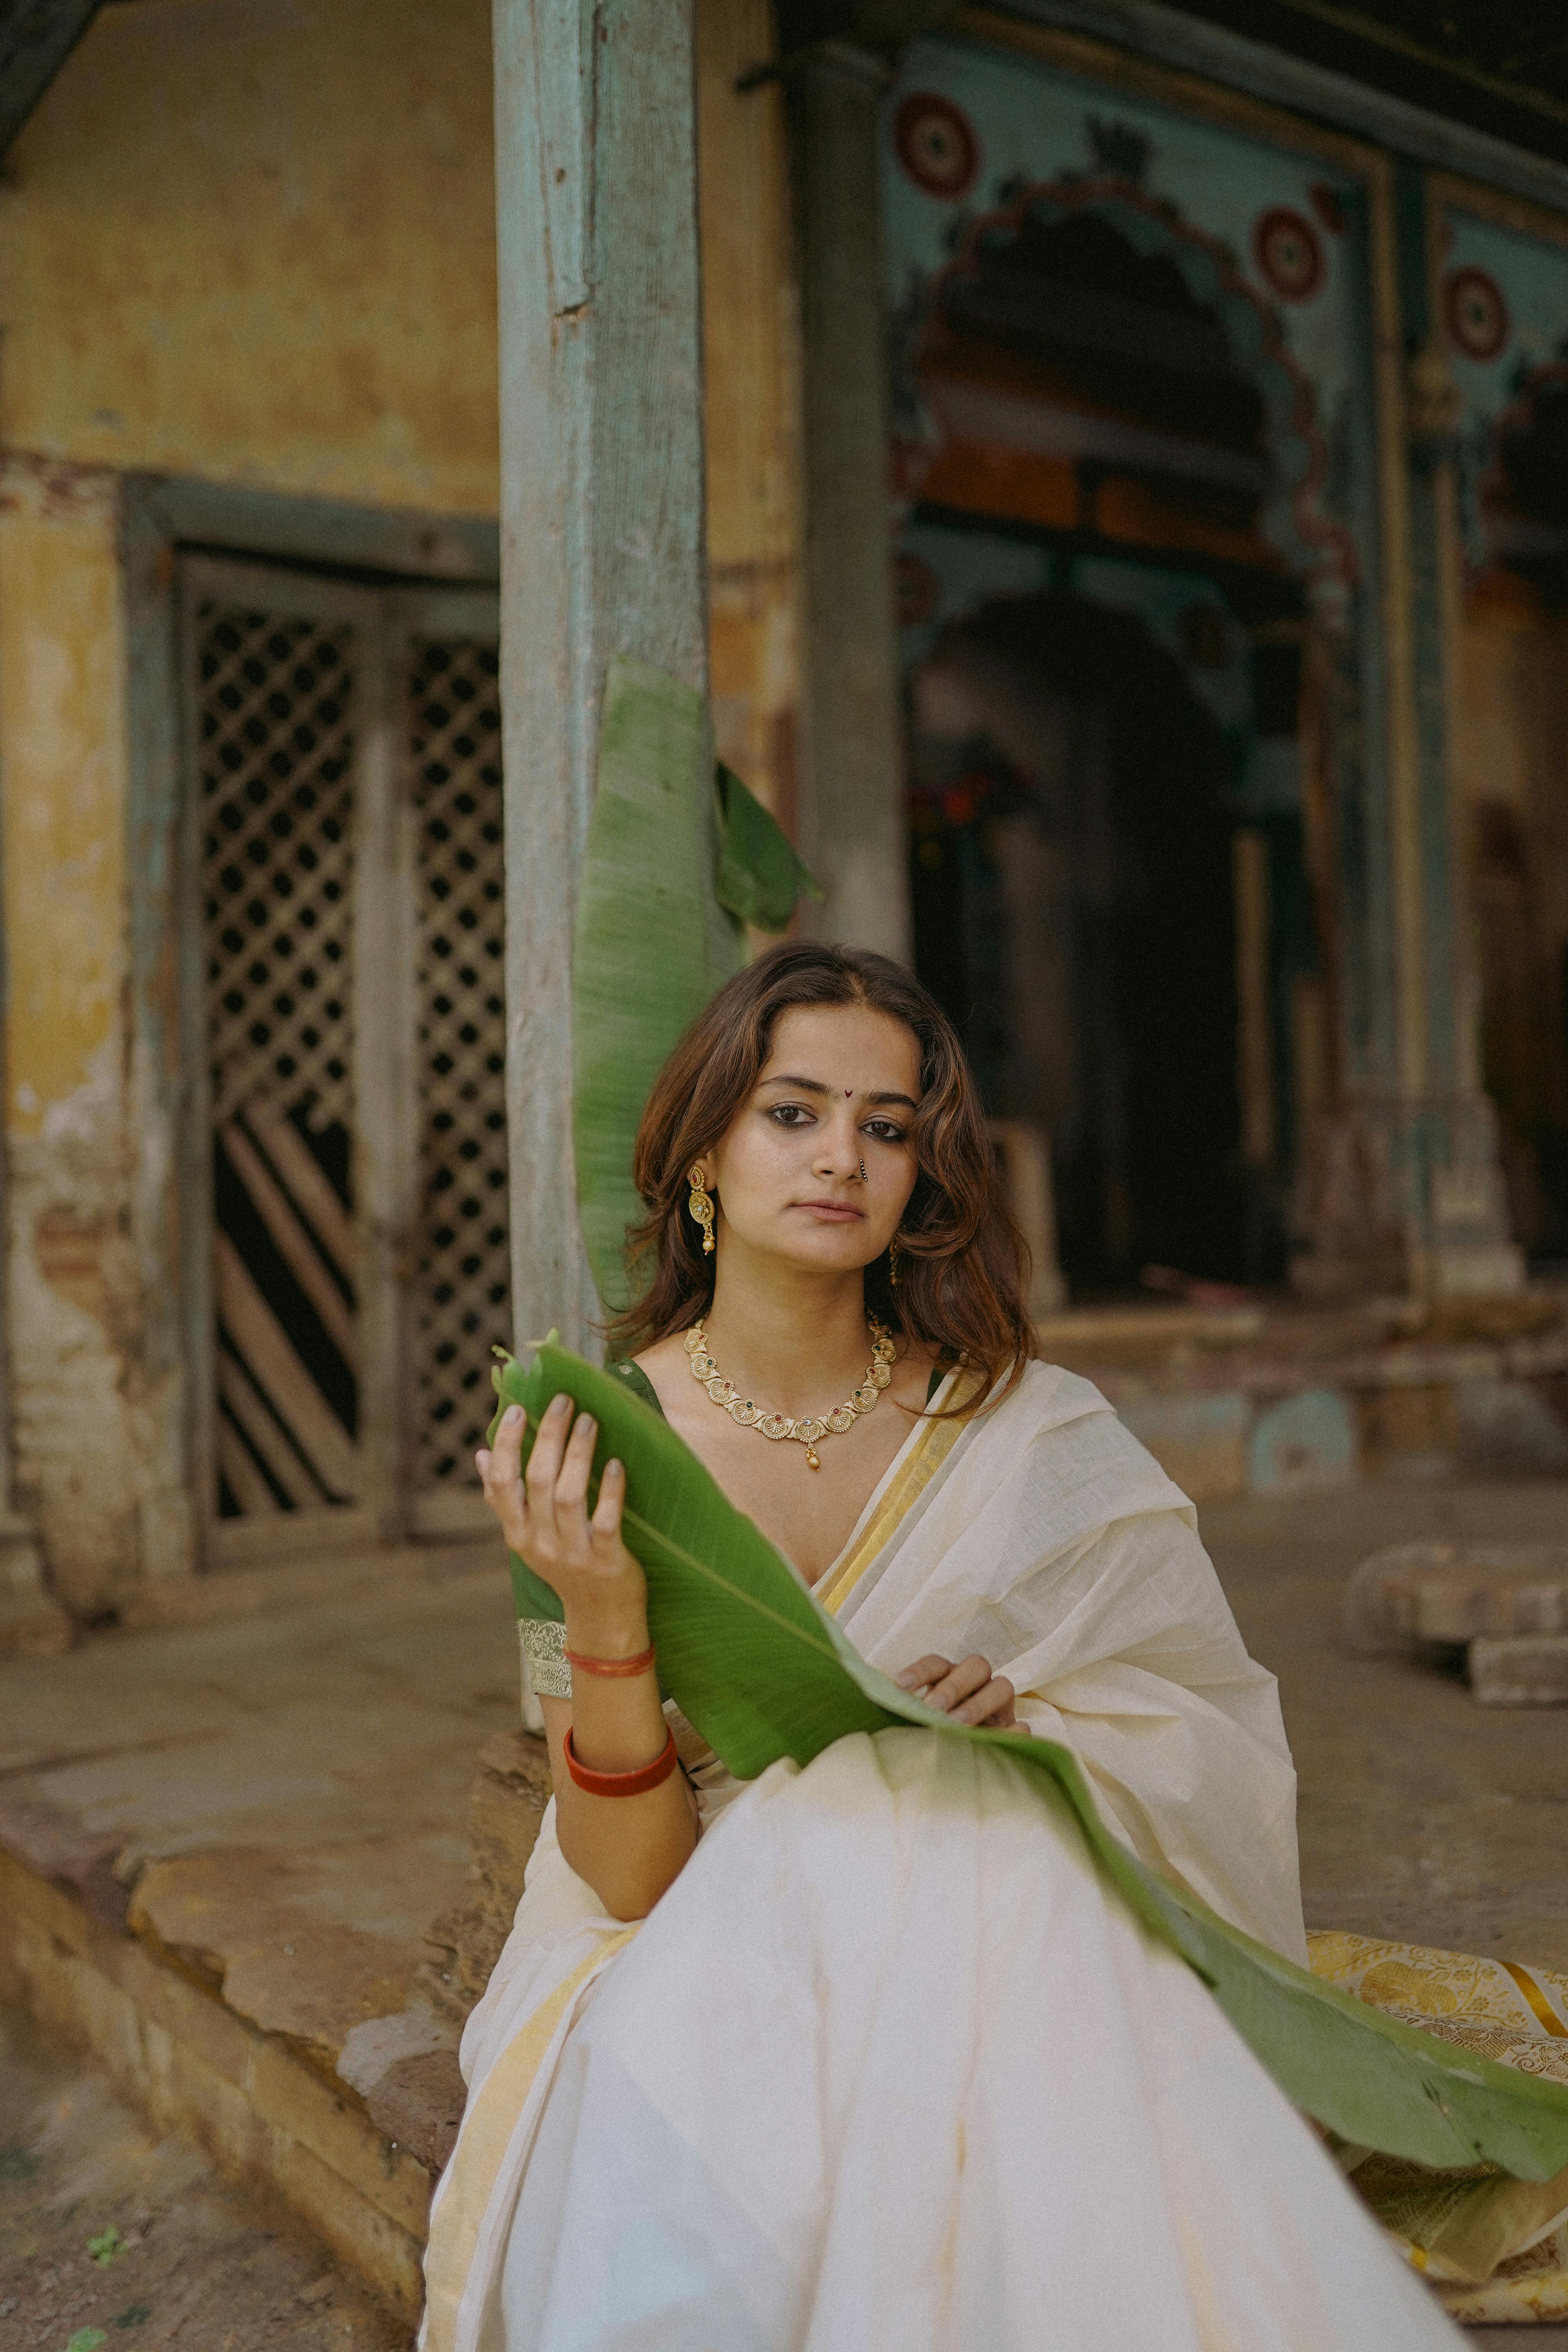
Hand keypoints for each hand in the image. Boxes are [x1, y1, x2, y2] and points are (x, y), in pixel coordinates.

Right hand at [477, 1395, 648, 1646]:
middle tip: (564, 1401)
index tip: (519, 1408)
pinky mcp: (606, 1562)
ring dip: (578, 1453)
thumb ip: (505, 1498)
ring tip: (589, 1421)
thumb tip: (481, 1454)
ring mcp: (573, 1554)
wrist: (601, 1617)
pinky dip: (610, 1491)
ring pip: (568, 1496)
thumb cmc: (565, 1566)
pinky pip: (606, 1521)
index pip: (502, 1483)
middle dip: (549, 1436)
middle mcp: (540, 1543)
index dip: (507, 1444)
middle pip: (537, 1480)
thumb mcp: (528, 1537)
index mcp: (517, 1534)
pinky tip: (617, 1464)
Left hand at [894, 1653, 1018, 1728]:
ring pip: (1001, 1686)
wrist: (969, 1764)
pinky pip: (1022, 1726)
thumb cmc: (936, 1737)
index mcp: (951, 1678)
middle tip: (933, 1708)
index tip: (900, 1685)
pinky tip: (998, 1740)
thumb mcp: (921, 1724)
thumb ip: (912, 1714)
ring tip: (958, 1724)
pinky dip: (1014, 1732)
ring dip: (979, 1703)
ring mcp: (1000, 1705)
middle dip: (954, 1685)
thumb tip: (893, 1698)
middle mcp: (978, 1684)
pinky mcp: (1015, 1730)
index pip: (937, 1665)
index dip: (921, 1671)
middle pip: (975, 1666)